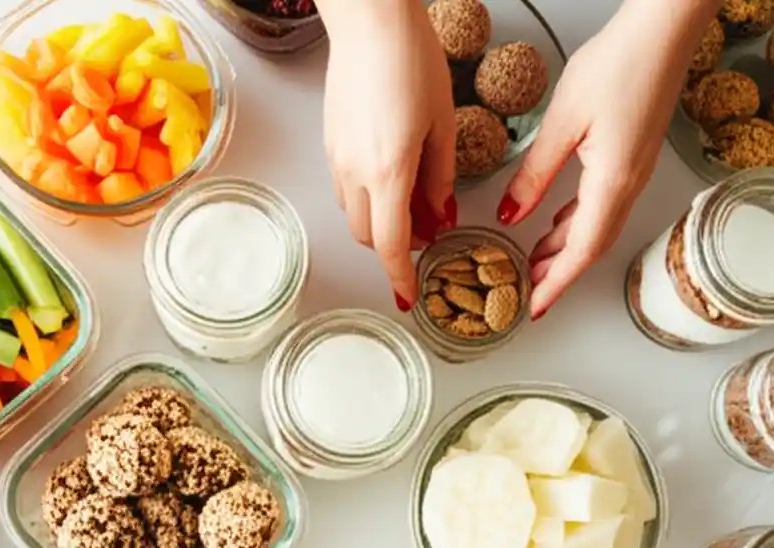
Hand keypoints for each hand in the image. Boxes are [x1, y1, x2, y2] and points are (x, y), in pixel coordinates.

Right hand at [319, 0, 457, 309]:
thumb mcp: (443, 123)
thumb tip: (441, 215)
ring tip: (414, 207)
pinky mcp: (330, 141)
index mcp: (388, 171)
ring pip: (353, 213)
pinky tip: (392, 179)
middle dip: (394, 249)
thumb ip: (440, 178)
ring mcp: (337, 157)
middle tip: (427, 242)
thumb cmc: (411, 60)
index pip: (392, 245)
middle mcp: (355, 171)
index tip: (410, 295)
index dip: (401, 277)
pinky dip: (368, 198)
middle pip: (368, 235)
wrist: (369, 21)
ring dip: (380, 223)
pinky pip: (345, 186)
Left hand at [498, 0, 718, 318]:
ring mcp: (635, 169)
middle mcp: (630, 183)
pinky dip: (577, 222)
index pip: (581, 250)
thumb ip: (534, 175)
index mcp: (613, 182)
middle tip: (529, 293)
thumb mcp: (562, 122)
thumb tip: (510, 216)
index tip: (535, 308)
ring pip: (598, 225)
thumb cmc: (620, 64)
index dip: (556, 284)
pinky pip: (604, 202)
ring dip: (566, 249)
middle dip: (560, 274)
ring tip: (535, 264)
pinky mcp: (634, 154)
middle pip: (592, 245)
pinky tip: (556, 221)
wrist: (664, 30)